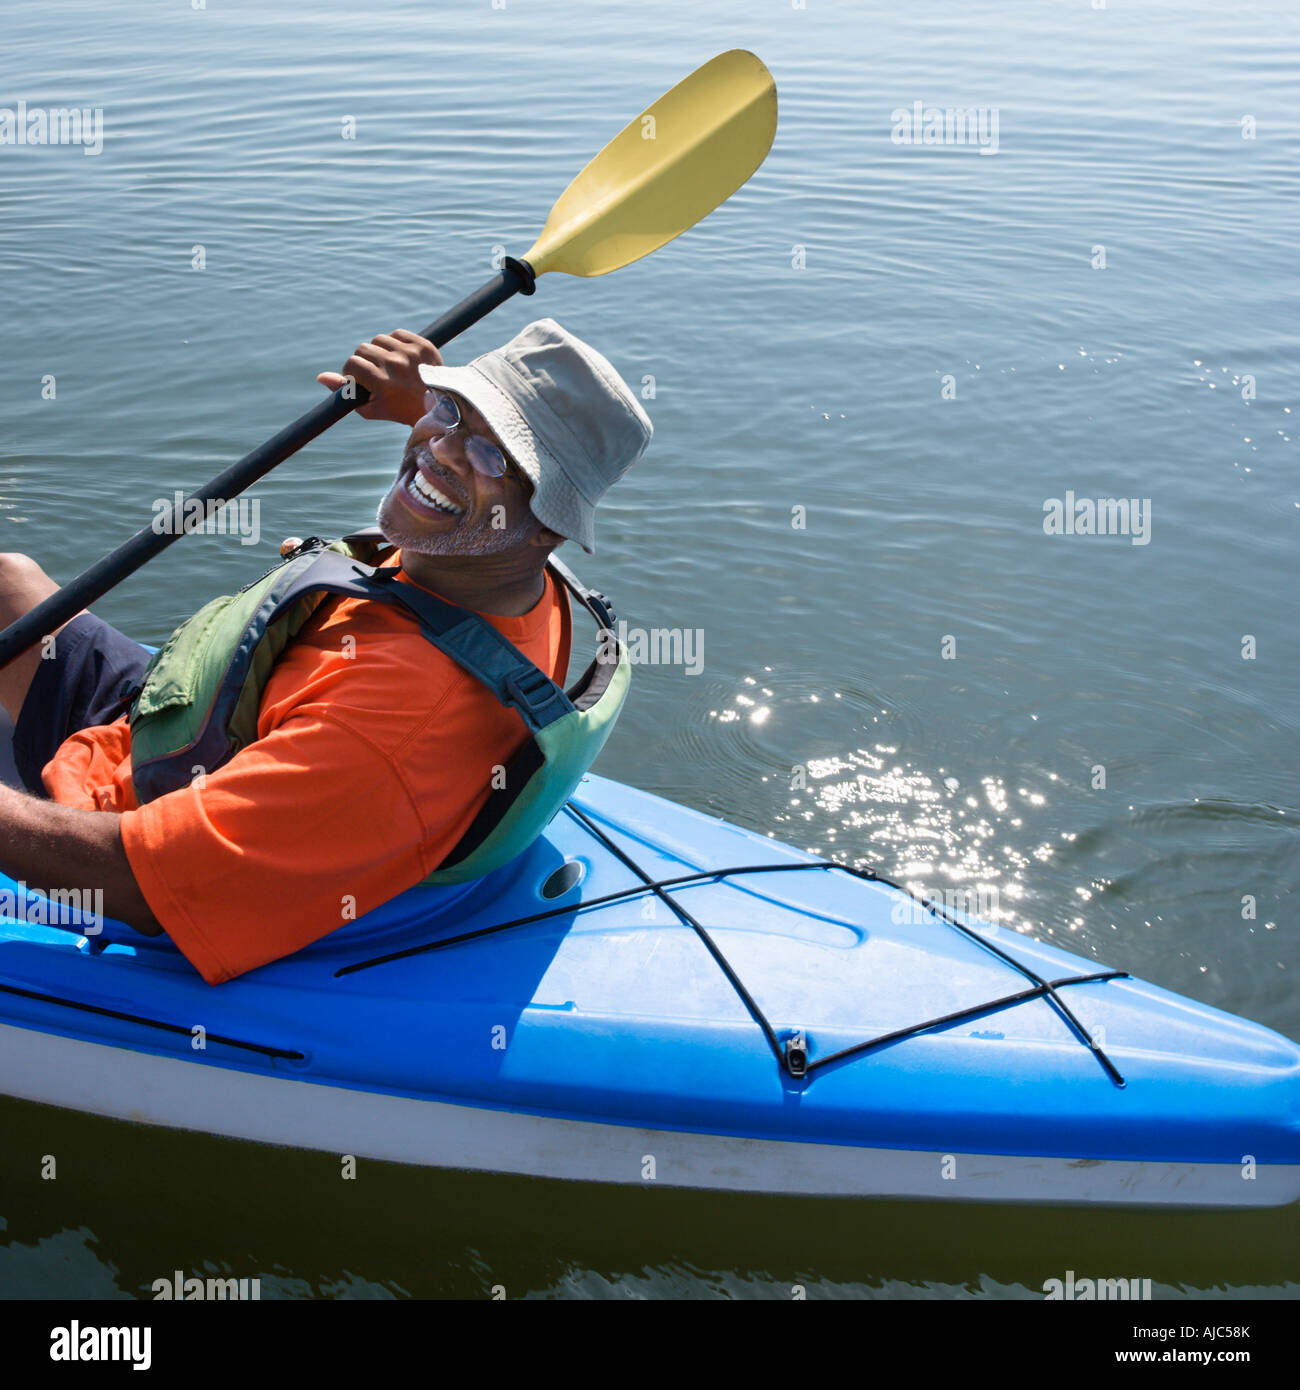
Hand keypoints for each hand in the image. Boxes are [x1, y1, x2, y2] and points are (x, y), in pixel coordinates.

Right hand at [317, 330, 442, 424]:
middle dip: (364, 361)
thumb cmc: (400, 410)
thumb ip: (344, 392)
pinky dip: (395, 343)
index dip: (352, 372)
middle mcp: (396, 365)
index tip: (360, 380)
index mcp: (382, 382)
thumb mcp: (370, 407)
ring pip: (379, 339)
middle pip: (363, 348)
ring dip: (379, 351)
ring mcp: (411, 353)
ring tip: (389, 366)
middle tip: (375, 374)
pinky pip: (397, 333)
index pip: (352, 363)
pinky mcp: (423, 345)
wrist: (438, 407)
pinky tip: (400, 358)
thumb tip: (321, 377)